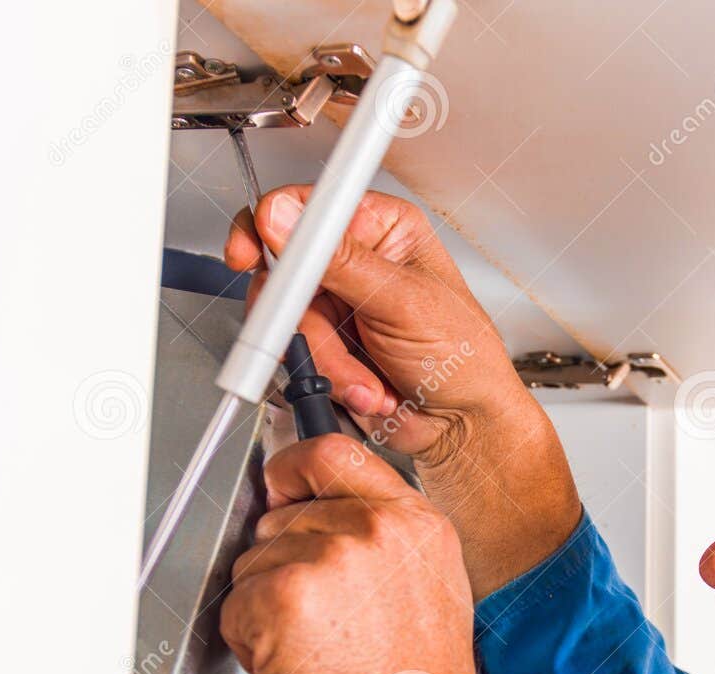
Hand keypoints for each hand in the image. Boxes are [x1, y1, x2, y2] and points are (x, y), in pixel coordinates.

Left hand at [220, 435, 491, 673]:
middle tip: (322, 627)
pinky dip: (247, 642)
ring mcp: (330, 557)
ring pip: (253, 562)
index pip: (334, 454)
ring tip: (316, 654)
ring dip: (264, 609)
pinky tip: (294, 670)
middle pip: (282, 515)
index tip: (280, 485)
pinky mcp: (285, 594)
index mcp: (419, 525)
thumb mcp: (430, 599)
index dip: (293, 471)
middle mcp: (378, 529)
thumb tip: (324, 521)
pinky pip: (233, 605)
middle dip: (281, 566)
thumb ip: (384, 546)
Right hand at [224, 186, 582, 599]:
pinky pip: (295, 356)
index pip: (307, 207)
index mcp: (381, 228)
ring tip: (369, 377)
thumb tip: (287, 220)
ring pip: (286, 322)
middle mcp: (354, 262)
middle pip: (283, 272)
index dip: (270, 228)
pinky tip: (365, 387)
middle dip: (306, 320)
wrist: (460, 425)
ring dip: (327, 360)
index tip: (252, 254)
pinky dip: (328, 379)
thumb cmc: (462, 359)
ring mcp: (336, 306)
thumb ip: (341, 260)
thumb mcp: (402, 301)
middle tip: (329, 341)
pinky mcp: (325, 346)